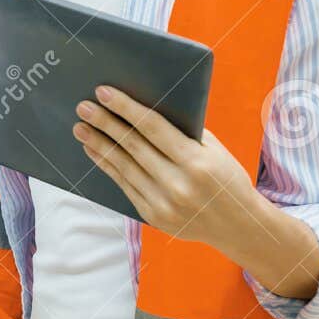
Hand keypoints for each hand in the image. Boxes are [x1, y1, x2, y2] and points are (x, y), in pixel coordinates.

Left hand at [72, 85, 262, 248]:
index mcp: (195, 162)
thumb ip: (183, 132)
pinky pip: (124, 186)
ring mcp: (163, 203)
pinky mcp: (153, 216)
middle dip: (104, 124)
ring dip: (98, 145)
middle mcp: (177, 184)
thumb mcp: (214, 151)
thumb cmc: (226, 178)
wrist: (238, 226)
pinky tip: (94, 151)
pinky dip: (107, 166)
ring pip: (123, 167)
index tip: (104, 92)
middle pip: (132, 146)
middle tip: (83, 107)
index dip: (126, 108)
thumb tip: (145, 108)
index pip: (153, 128)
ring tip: (80, 127)